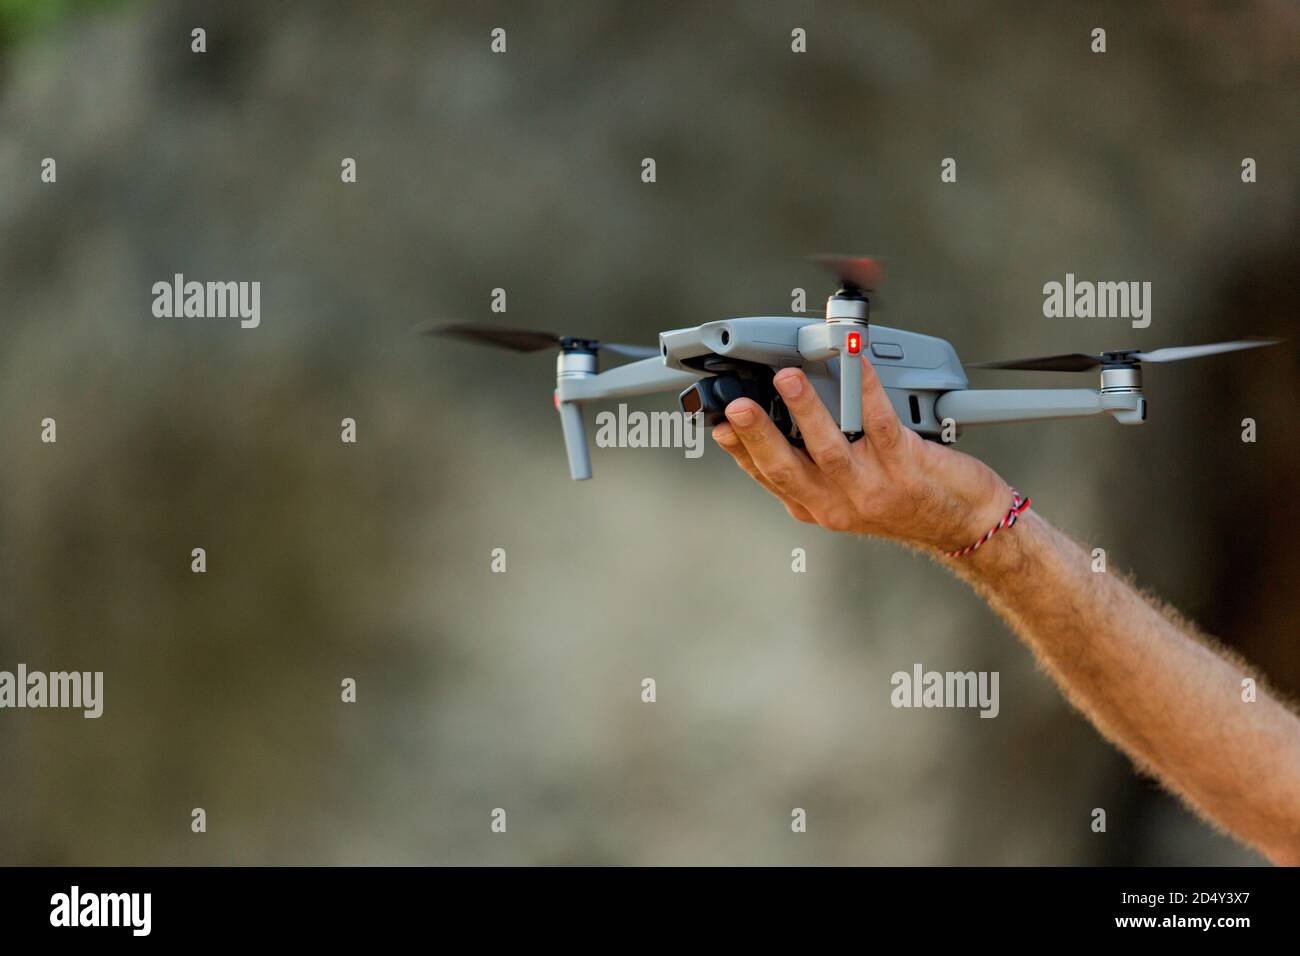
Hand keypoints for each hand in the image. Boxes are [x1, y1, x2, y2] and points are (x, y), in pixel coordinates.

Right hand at [711, 356, 1013, 552]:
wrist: (964, 522)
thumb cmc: (907, 503)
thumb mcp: (848, 495)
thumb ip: (816, 463)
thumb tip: (786, 412)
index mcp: (816, 506)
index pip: (767, 477)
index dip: (739, 451)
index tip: (718, 426)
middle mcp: (838, 503)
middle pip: (786, 468)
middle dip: (757, 436)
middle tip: (737, 408)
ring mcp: (871, 487)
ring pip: (828, 449)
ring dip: (805, 411)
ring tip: (788, 380)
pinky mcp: (904, 467)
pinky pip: (879, 423)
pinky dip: (865, 389)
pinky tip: (857, 365)